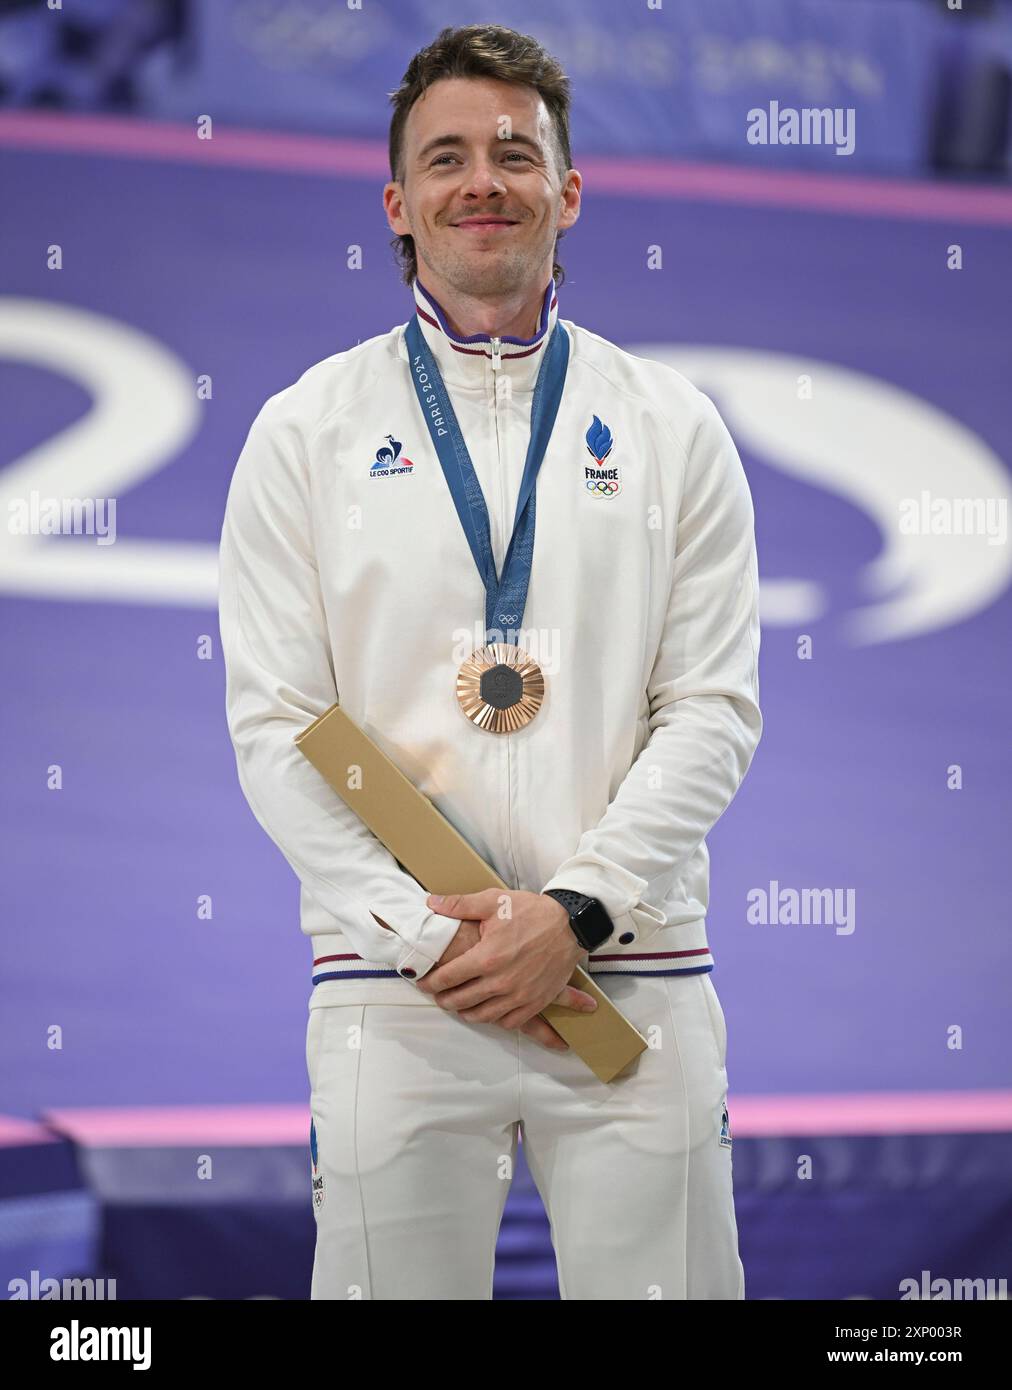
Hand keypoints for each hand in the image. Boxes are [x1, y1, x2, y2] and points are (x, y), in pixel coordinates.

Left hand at [415, 888, 595, 1048]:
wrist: (570, 924)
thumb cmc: (531, 911)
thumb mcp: (493, 901)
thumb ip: (459, 905)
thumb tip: (431, 902)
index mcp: (486, 957)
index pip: (448, 977)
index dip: (431, 982)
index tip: (423, 983)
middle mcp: (500, 981)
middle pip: (461, 1001)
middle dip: (444, 1000)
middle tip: (438, 996)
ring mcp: (519, 995)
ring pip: (483, 1015)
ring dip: (466, 1013)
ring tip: (460, 1006)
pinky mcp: (535, 1002)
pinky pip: (509, 1022)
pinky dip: (495, 1019)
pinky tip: (489, 1011)